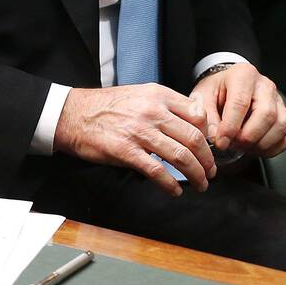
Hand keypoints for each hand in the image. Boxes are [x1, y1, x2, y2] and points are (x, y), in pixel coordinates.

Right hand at [53, 83, 215, 195]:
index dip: (209, 136)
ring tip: (200, 183)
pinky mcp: (126, 151)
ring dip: (195, 174)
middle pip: (193, 138)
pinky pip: (156, 171)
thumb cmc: (108, 106)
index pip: (197, 115)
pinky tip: (175, 190)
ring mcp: (140, 132)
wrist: (74, 114)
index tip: (211, 148)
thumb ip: (166, 105)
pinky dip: (170, 184)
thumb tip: (193, 119)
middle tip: (211, 171)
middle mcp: (153, 111)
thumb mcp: (141, 94)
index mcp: (159, 95)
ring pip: (180, 156)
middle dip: (207, 160)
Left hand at [190, 64, 285, 158]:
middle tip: (233, 144)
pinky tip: (254, 147)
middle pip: (267, 114)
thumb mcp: (202, 97)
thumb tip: (215, 137)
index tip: (220, 143)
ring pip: (281, 125)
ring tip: (242, 146)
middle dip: (248, 136)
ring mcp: (278, 101)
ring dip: (261, 144)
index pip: (241, 103)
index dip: (230, 127)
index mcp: (243, 75)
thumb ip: (206, 117)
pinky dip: (271, 149)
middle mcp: (265, 86)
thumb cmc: (216, 91)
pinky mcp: (284, 116)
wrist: (227, 87)